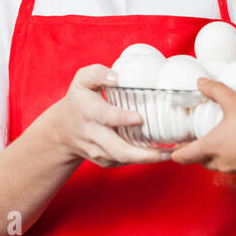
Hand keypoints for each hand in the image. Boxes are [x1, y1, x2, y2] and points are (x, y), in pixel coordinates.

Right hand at [46, 64, 165, 166]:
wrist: (62, 131)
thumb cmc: (78, 101)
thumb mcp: (81, 81)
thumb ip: (98, 73)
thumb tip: (118, 77)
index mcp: (89, 112)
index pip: (105, 117)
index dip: (121, 118)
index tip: (139, 118)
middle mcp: (93, 135)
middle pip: (118, 149)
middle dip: (143, 154)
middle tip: (168, 150)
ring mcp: (99, 151)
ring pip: (124, 159)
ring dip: (149, 159)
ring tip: (174, 153)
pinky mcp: (105, 161)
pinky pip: (125, 162)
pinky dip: (144, 160)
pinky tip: (163, 154)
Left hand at [170, 77, 235, 179]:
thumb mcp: (235, 102)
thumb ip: (216, 91)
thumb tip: (201, 82)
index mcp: (210, 147)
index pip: (182, 157)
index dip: (175, 152)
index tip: (174, 148)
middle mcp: (220, 162)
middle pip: (201, 161)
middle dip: (200, 151)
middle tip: (204, 137)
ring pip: (220, 165)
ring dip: (220, 155)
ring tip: (228, 138)